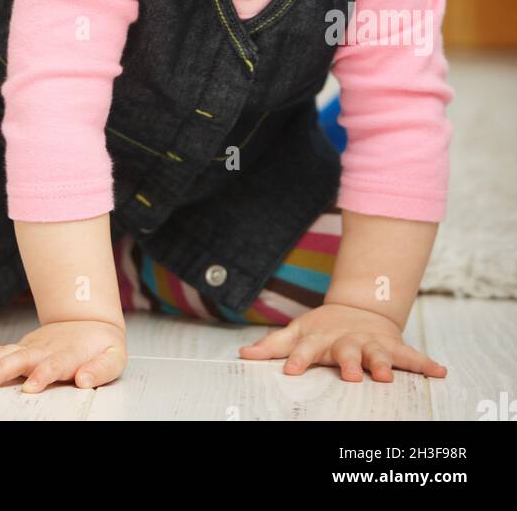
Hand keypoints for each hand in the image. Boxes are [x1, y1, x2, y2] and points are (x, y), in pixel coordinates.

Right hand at [0, 320, 127, 393]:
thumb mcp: (114, 357)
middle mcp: (42, 349)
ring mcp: (26, 348)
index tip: (30, 387)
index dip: (42, 374)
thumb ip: (100, 369)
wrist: (88, 319)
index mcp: (67, 353)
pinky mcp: (16, 350)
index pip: (53, 365)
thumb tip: (83, 379)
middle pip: (18, 360)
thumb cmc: (102, 345)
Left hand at [238, 302, 447, 381]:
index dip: (298, 359)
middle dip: (349, 363)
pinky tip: (440, 372)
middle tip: (350, 374)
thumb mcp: (297, 332)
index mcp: (322, 340)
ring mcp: (372, 344)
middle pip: (347, 353)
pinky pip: (412, 357)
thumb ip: (273, 346)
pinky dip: (426, 364)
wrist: (359, 309)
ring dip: (385, 364)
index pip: (307, 350)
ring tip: (388, 374)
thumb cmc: (324, 329)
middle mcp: (348, 342)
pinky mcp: (393, 347)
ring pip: (380, 355)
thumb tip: (242, 353)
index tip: (291, 370)